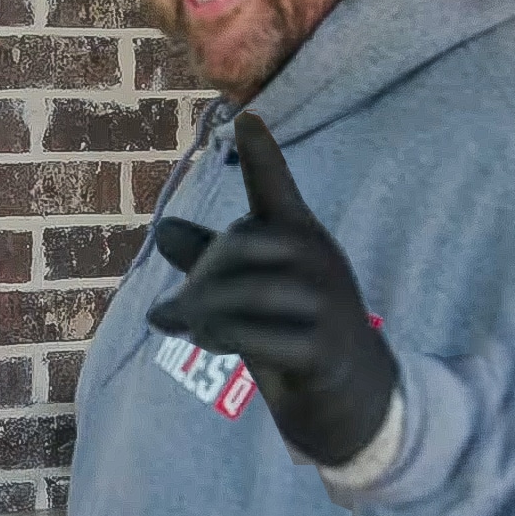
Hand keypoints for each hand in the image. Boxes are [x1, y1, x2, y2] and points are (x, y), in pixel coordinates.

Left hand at [146, 112, 397, 466]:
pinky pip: (252, 334)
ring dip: (199, 312)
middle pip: (237, 245)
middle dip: (199, 277)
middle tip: (175, 309)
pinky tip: (204, 343)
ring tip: (182, 326)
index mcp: (300, 236)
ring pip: (240, 292)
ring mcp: (326, 302)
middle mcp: (316, 258)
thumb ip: (210, 260)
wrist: (350, 397)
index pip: (277, 188)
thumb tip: (163, 228)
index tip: (247, 117)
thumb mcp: (250, 291)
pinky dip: (217, 337)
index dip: (262, 155)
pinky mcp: (321, 348)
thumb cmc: (293, 331)